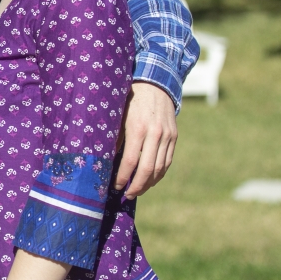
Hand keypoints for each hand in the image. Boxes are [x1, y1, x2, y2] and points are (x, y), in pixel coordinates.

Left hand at [117, 81, 176, 199]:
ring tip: (137, 191)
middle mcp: (155, 134)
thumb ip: (114, 138)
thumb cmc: (129, 100)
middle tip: (127, 195)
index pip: (131, 162)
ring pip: (160, 168)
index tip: (116, 186)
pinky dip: (159, 174)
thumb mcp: (117, 116)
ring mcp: (167, 136)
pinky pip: (168, 161)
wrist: (155, 84)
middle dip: (137, 186)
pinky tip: (150, 180)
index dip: (123, 177)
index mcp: (138, 129)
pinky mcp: (174, 137)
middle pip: (148, 169)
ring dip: (149, 183)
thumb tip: (106, 161)